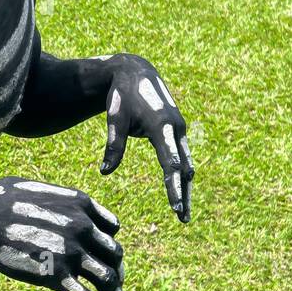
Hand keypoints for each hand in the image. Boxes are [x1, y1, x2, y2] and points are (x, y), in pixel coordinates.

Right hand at [0, 178, 124, 290]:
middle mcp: (83, 228)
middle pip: (114, 254)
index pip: (112, 228)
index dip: (110, 242)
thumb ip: (56, 199)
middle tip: (115, 283)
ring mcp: (72, 253)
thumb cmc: (1, 199)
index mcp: (81, 205)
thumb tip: (52, 203)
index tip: (107, 255)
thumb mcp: (38, 189)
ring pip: (107, 278)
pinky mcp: (57, 275)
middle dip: (117, 269)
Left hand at [100, 55, 193, 221]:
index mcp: (162, 125)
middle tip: (183, 219)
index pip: (171, 164)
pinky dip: (182, 174)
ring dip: (186, 187)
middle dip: (184, 193)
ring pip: (186, 163)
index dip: (174, 187)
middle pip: (184, 167)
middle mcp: (176, 127)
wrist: (135, 71)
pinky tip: (180, 190)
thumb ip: (113, 145)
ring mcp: (178, 128)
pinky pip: (181, 155)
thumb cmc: (121, 96)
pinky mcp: (175, 129)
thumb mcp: (114, 119)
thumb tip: (105, 173)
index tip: (176, 208)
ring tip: (183, 212)